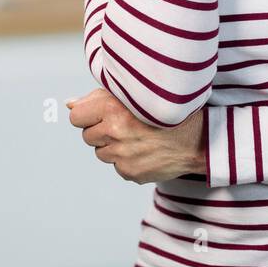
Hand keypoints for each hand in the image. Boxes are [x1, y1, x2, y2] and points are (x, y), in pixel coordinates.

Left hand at [67, 88, 205, 183]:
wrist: (199, 137)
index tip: (102, 113)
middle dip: (101, 130)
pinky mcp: (131, 173)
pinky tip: (145, 150)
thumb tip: (68, 104)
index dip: (88, 114)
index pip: (76, 117)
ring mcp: (122, 156)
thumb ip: (97, 97)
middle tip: (124, 123)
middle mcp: (115, 133)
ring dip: (113, 146)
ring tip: (137, 136)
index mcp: (112, 108)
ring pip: (101, 153)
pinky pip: (117, 167)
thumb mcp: (134, 93)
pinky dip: (127, 160)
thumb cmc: (165, 108)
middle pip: (87, 136)